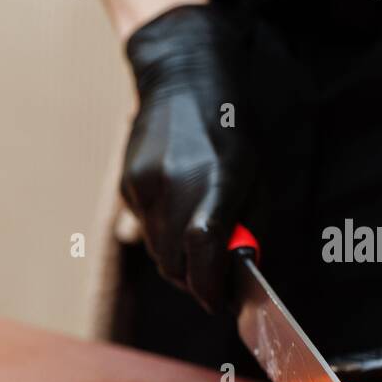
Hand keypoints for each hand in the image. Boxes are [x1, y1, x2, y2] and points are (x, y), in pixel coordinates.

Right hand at [120, 4, 253, 313]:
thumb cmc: (228, 127)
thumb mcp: (252, 173)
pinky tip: (174, 208)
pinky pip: (144, 228)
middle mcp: (176, 185)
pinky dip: (161, 232)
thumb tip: (236, 269)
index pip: (204, 251)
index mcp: (216, 181)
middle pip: (175, 263)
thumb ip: (245, 223)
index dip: (209, 287)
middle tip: (210, 281)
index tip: (218, 302)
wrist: (182, 79)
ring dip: (176, 258)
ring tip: (194, 243)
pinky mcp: (128, 185)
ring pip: (157, 251)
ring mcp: (146, 186)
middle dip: (193, 280)